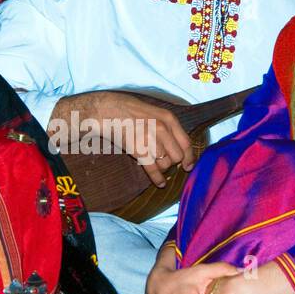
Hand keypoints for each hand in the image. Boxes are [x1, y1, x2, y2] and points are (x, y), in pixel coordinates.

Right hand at [53, 91, 193, 187]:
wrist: (105, 110)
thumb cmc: (127, 110)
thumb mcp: (153, 111)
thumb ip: (166, 126)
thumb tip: (177, 145)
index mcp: (168, 118)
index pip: (186, 143)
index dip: (189, 157)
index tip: (188, 165)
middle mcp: (162, 128)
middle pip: (177, 156)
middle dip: (172, 163)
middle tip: (163, 163)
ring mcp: (150, 139)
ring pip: (166, 164)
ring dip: (161, 168)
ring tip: (154, 165)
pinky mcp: (138, 150)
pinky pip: (153, 169)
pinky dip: (157, 179)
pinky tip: (159, 183)